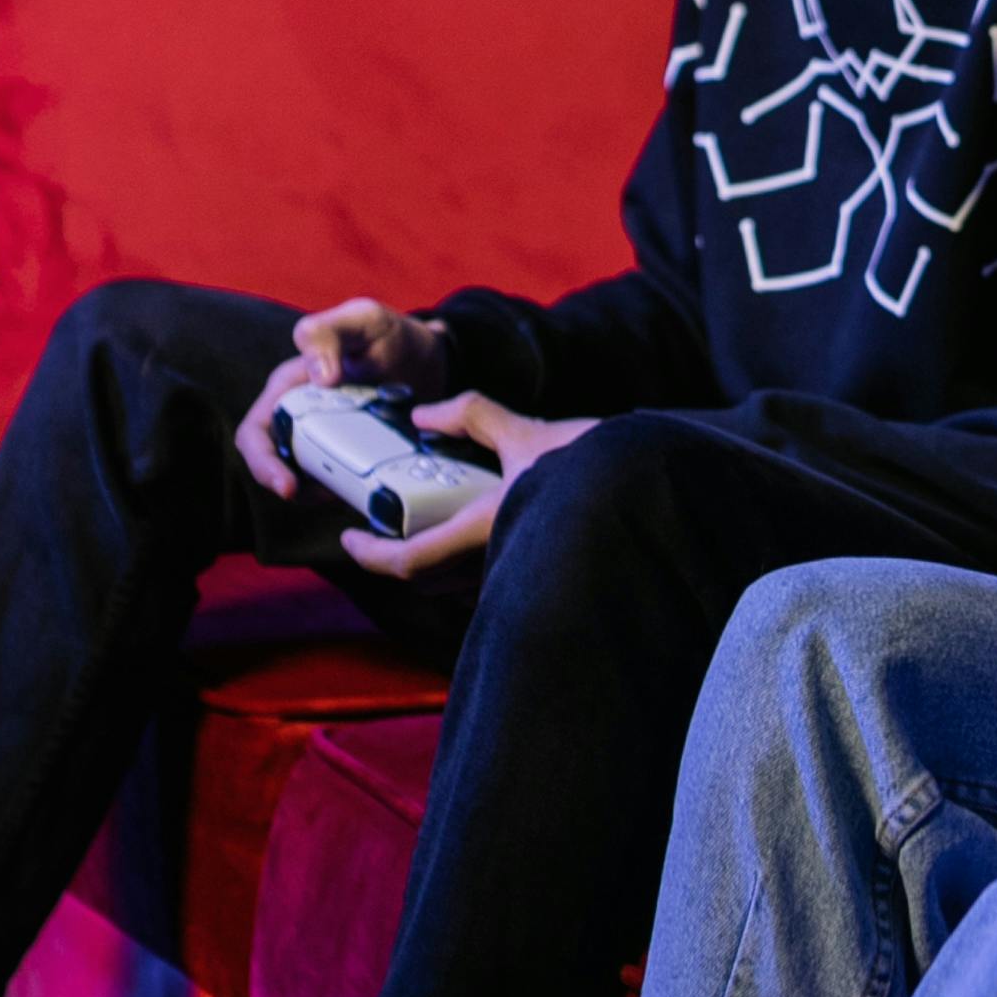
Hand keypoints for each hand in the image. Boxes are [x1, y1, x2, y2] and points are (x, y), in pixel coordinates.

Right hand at [234, 297, 450, 497]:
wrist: (430, 359)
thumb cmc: (389, 335)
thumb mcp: (362, 320)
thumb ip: (329, 334)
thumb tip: (320, 378)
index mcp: (288, 389)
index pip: (255, 434)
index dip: (262, 463)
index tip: (287, 486)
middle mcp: (298, 417)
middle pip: (276, 465)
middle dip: (294, 487)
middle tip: (327, 497)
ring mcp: (323, 440)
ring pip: (305, 480)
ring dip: (323, 493)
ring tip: (355, 489)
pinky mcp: (348, 456)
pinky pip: (336, 483)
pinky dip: (346, 491)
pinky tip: (370, 488)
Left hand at [351, 392, 601, 583]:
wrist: (649, 493)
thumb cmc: (593, 467)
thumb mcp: (527, 432)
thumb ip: (473, 416)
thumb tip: (424, 415)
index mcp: (484, 530)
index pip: (407, 563)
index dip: (368, 555)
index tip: (348, 537)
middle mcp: (495, 562)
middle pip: (426, 578)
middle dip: (395, 557)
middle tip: (377, 526)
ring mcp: (517, 571)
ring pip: (455, 580)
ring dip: (431, 558)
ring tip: (423, 521)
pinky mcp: (534, 567)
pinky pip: (485, 574)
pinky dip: (464, 556)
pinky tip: (473, 525)